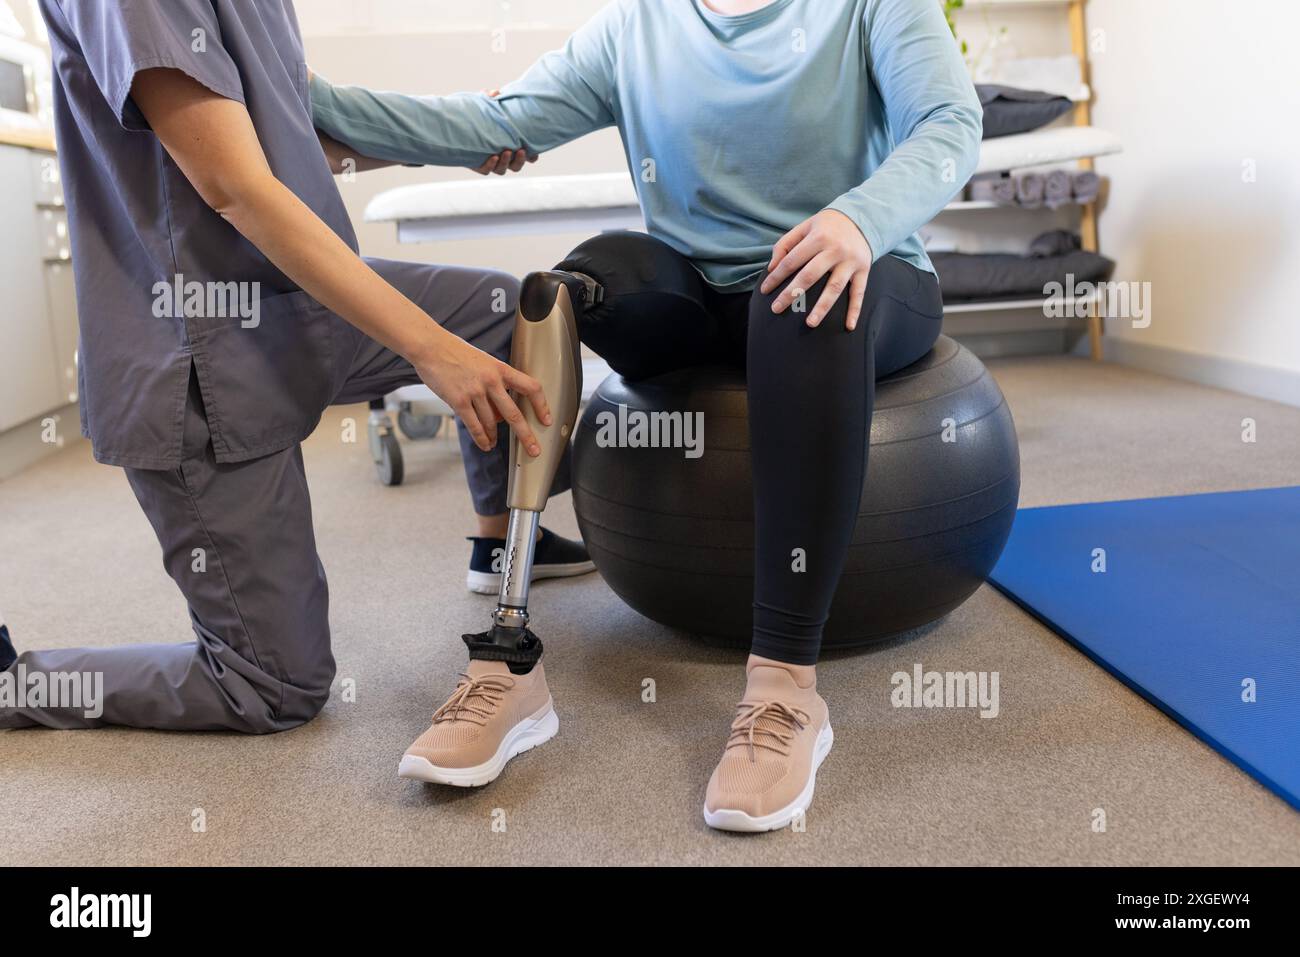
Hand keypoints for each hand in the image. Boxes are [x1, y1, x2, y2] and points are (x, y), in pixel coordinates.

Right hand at [413, 330, 551, 455]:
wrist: (431, 346)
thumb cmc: (455, 353)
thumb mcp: (483, 362)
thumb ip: (494, 385)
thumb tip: (499, 414)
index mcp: (500, 368)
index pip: (530, 387)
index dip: (542, 405)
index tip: (547, 419)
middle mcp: (491, 380)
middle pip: (514, 413)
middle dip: (526, 435)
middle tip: (533, 449)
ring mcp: (475, 391)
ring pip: (492, 423)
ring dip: (494, 436)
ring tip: (494, 443)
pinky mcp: (459, 401)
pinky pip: (474, 426)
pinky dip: (481, 438)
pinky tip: (485, 444)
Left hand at [469, 89, 537, 175]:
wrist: (460, 133)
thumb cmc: (480, 121)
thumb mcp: (487, 111)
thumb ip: (492, 102)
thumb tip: (494, 92)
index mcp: (511, 148)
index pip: (526, 156)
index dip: (532, 156)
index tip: (534, 152)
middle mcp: (503, 159)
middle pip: (516, 166)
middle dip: (520, 160)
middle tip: (520, 150)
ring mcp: (492, 164)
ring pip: (502, 170)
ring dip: (506, 162)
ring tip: (505, 152)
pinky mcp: (480, 166)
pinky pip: (487, 170)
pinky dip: (490, 165)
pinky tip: (493, 157)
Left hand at [760, 210, 873, 329]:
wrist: (862, 217)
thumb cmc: (827, 226)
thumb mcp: (805, 226)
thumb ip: (786, 244)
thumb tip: (772, 267)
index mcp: (818, 238)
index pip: (792, 261)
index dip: (776, 276)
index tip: (765, 290)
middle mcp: (835, 250)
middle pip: (809, 276)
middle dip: (791, 294)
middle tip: (776, 309)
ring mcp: (850, 261)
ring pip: (834, 288)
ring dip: (822, 307)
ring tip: (810, 324)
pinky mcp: (863, 270)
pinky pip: (859, 293)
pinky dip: (855, 310)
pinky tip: (849, 326)